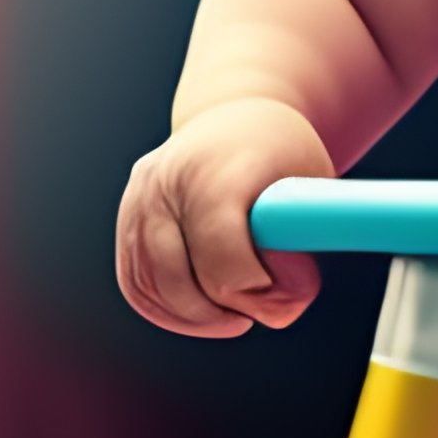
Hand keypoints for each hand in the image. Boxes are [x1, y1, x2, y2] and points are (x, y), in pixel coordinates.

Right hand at [116, 99, 330, 337]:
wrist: (237, 120)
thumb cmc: (282, 157)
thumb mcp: (312, 190)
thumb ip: (303, 249)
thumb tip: (274, 312)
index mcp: (216, 167)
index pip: (219, 246)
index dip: (252, 283)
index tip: (277, 285)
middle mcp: (166, 178)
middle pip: (177, 275)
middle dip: (218, 309)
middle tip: (250, 316)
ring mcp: (138, 198)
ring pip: (150, 286)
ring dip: (192, 317)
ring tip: (230, 316)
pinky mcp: (126, 219)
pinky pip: (135, 284)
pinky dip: (167, 311)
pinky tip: (201, 313)